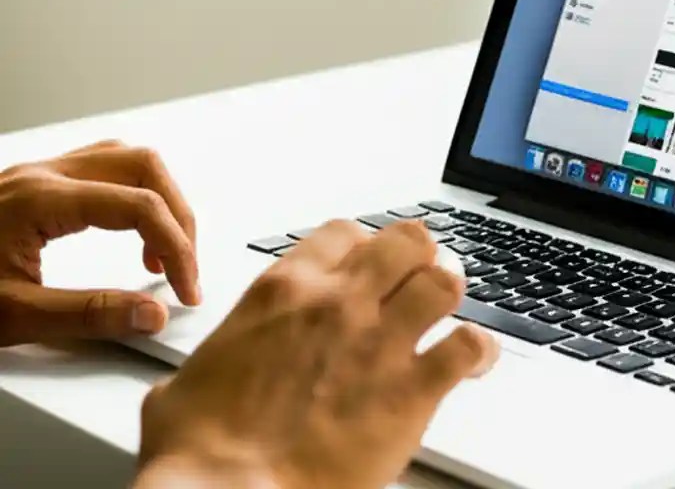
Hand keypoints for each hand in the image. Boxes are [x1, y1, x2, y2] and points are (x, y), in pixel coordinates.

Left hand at [0, 140, 199, 346]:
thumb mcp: (10, 315)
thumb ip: (87, 315)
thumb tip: (150, 314)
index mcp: (39, 199)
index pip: (140, 206)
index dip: (177, 248)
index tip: (185, 289)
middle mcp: (42, 175)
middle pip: (145, 168)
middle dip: (178, 218)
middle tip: (182, 268)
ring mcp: (37, 174)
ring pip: (127, 159)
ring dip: (159, 200)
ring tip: (160, 251)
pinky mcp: (34, 184)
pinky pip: (104, 167)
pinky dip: (133, 194)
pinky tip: (129, 231)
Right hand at [133, 219, 497, 488]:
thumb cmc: (201, 452)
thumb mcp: (182, 389)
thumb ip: (201, 371)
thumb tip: (183, 390)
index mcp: (282, 292)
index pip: (343, 234)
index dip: (363, 247)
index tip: (368, 265)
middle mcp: (338, 305)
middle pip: (406, 242)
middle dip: (419, 256)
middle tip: (419, 277)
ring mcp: (379, 342)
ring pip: (443, 281)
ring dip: (451, 291)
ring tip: (449, 309)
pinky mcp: (412, 390)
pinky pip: (468, 347)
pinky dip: (480, 351)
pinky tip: (475, 362)